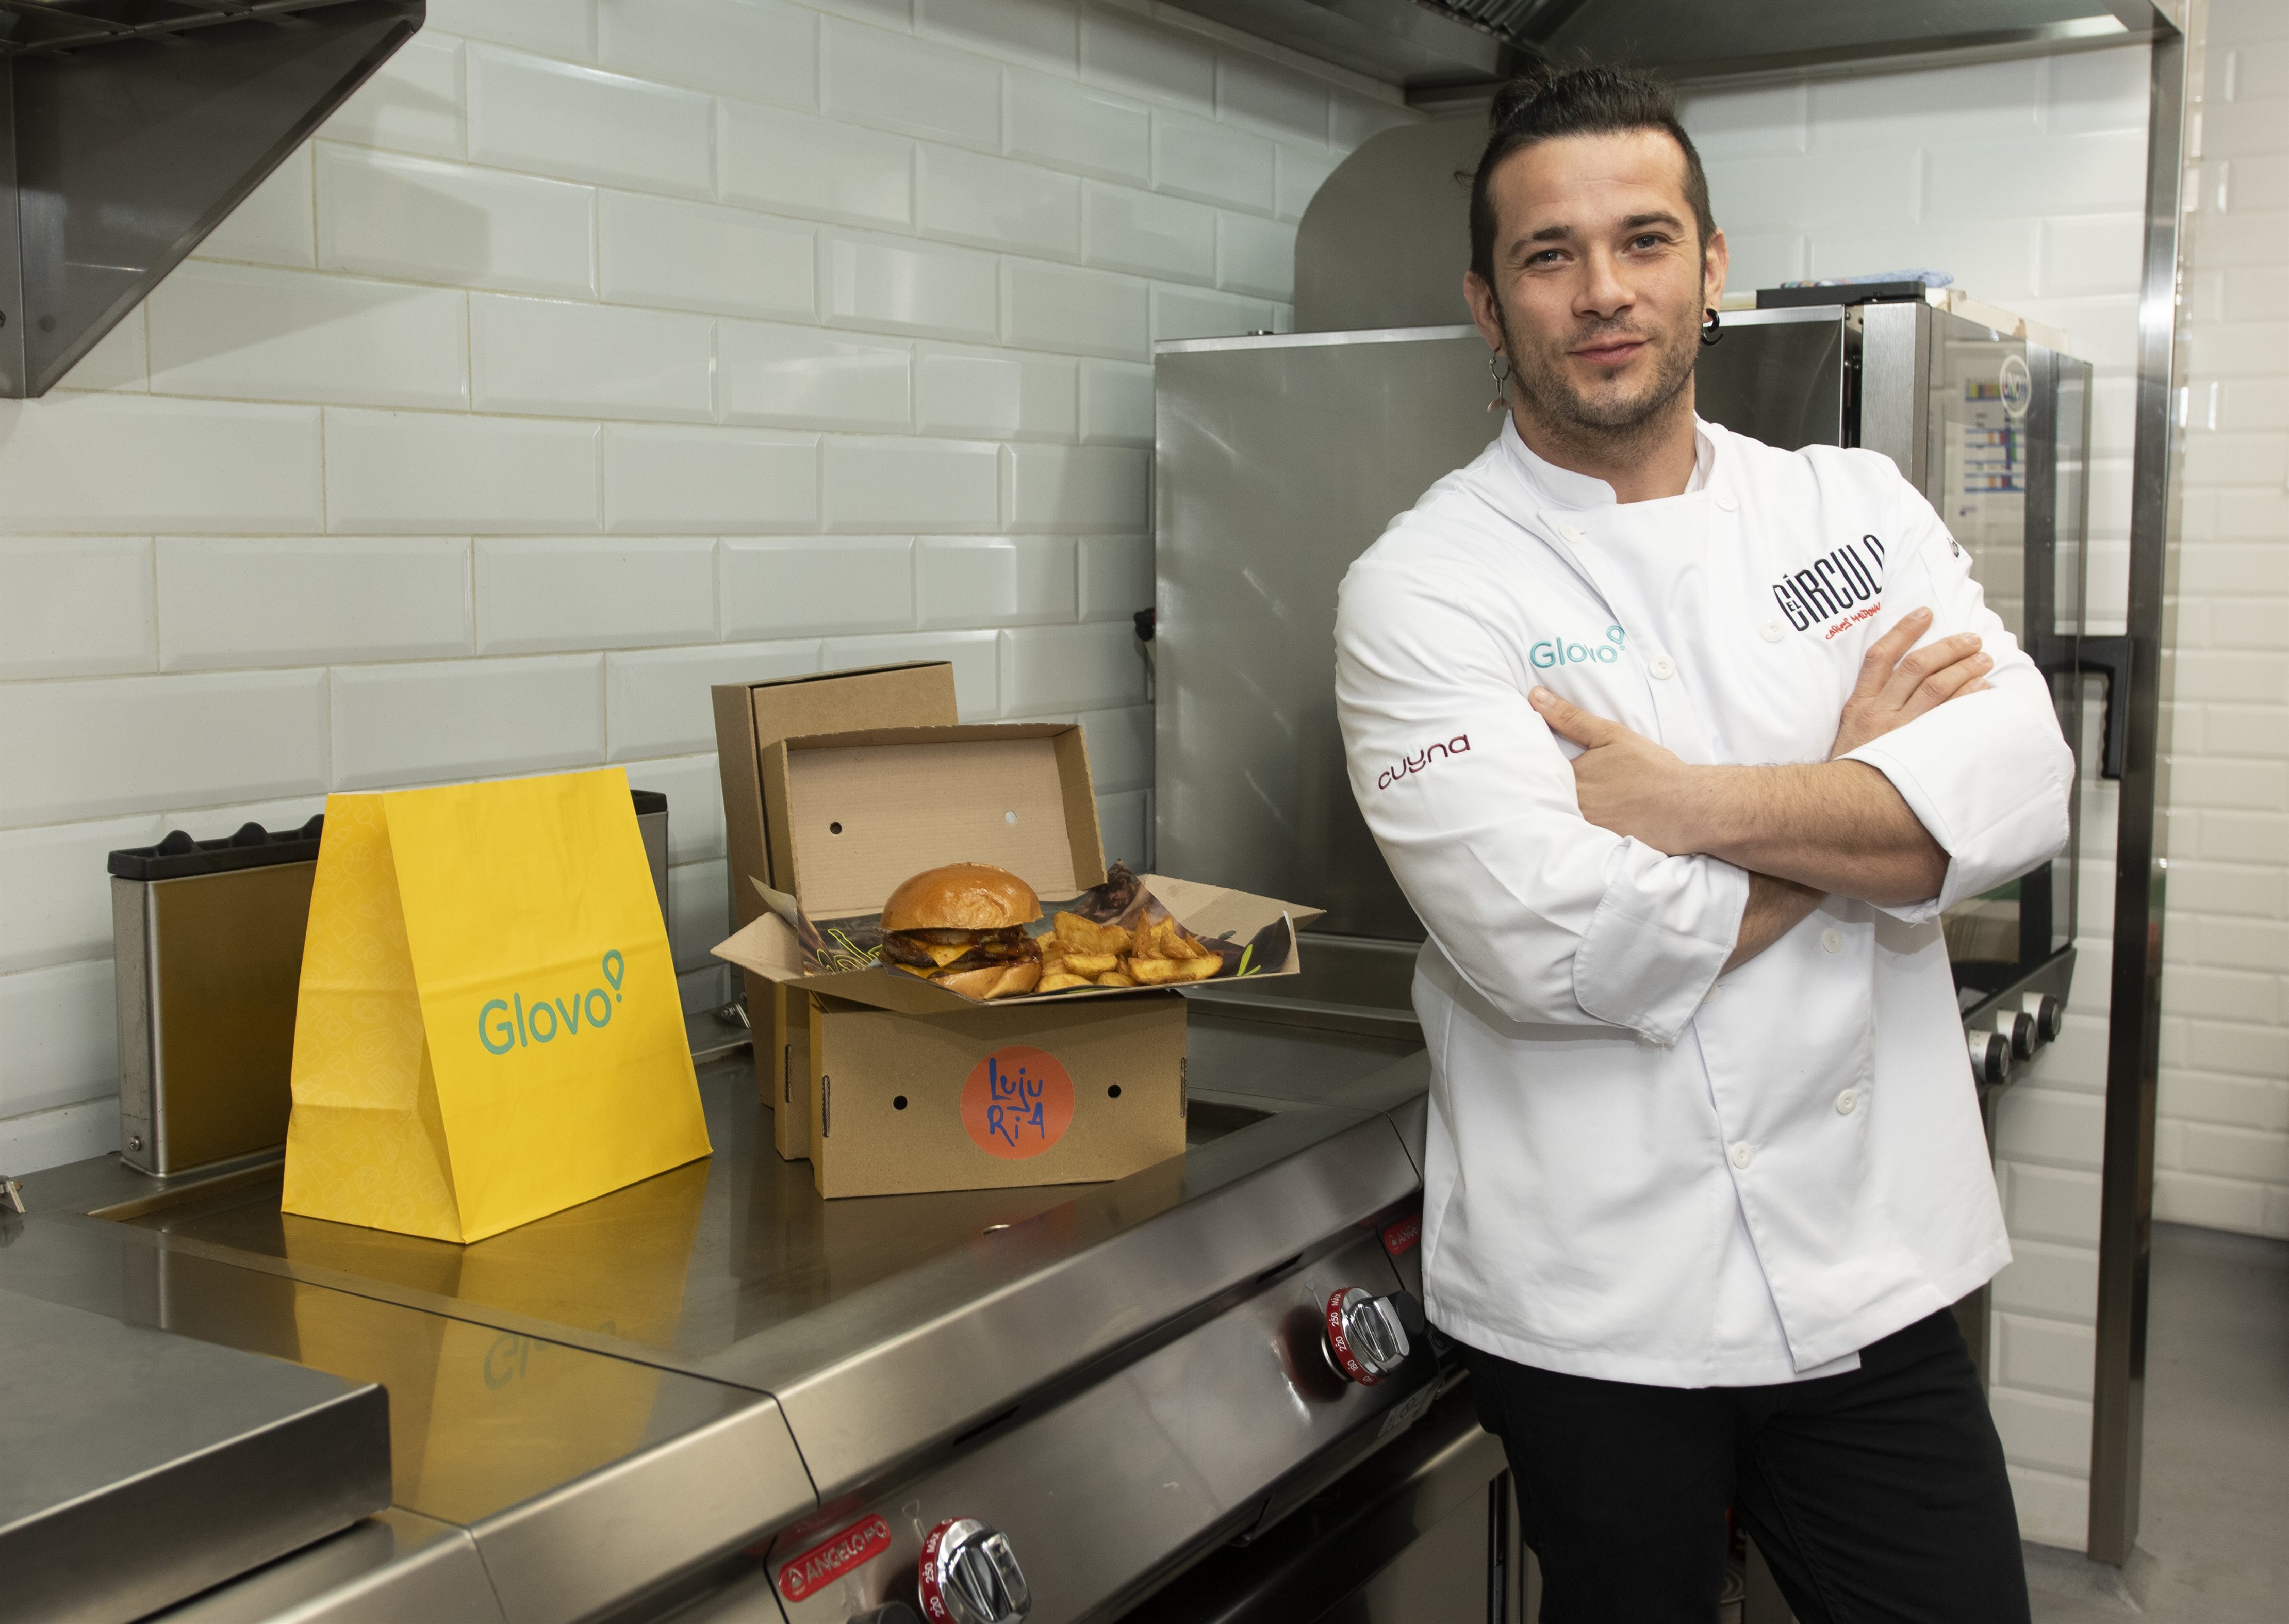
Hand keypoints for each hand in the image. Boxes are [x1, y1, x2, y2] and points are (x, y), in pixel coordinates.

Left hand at [1530, 687, 1696, 852]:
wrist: (1687, 806)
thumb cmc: (1651, 768)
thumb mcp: (1610, 735)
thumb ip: (1570, 717)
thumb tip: (1535, 696)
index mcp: (1571, 778)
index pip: (1539, 771)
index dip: (1538, 766)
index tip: (1535, 761)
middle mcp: (1573, 807)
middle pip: (1548, 796)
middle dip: (1546, 788)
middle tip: (1539, 782)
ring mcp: (1585, 830)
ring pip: (1561, 817)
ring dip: (1560, 810)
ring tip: (1580, 802)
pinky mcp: (1599, 846)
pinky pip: (1579, 838)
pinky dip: (1578, 830)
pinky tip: (1592, 820)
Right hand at [1831, 607, 1991, 759]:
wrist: (1838, 808)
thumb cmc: (1849, 773)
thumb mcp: (1849, 736)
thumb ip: (1870, 712)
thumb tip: (1901, 688)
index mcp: (1859, 706)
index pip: (1881, 656)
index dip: (1904, 630)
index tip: (1924, 613)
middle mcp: (1878, 713)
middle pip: (1917, 666)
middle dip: (1947, 647)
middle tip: (1970, 640)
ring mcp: (1898, 731)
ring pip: (1936, 686)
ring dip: (1964, 667)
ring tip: (1983, 659)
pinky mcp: (1916, 750)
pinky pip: (1949, 716)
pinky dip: (1968, 697)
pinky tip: (1982, 688)